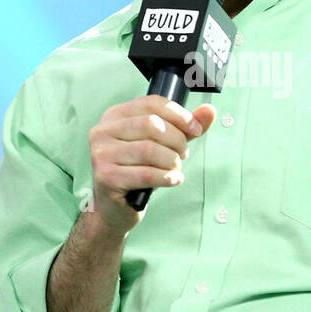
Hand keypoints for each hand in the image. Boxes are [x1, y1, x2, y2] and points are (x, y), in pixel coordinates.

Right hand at [88, 95, 215, 233]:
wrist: (114, 207)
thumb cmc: (137, 172)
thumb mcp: (162, 145)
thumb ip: (184, 128)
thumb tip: (209, 111)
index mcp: (115, 116)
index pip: (151, 103)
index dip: (179, 115)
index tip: (196, 130)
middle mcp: (103, 131)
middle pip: (151, 124)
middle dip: (177, 140)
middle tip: (182, 154)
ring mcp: (101, 154)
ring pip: (149, 150)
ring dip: (172, 161)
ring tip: (175, 169)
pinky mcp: (106, 177)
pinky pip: (145, 174)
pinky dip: (166, 177)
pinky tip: (172, 180)